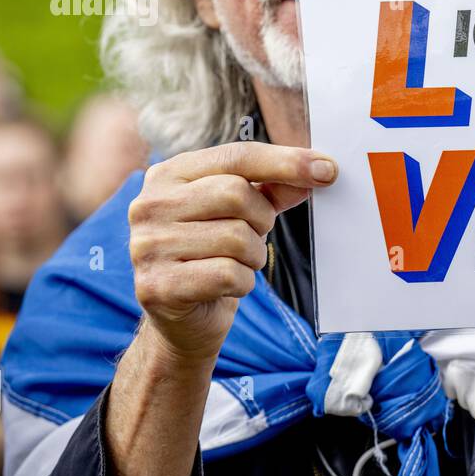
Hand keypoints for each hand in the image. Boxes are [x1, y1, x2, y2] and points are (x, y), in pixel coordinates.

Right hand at [128, 141, 337, 363]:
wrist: (183, 320)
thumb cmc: (214, 255)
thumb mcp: (244, 214)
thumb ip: (275, 189)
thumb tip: (318, 170)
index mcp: (168, 175)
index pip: (236, 156)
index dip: (286, 162)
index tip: (327, 170)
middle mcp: (148, 205)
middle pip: (236, 194)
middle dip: (262, 218)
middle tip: (255, 235)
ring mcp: (146, 246)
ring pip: (236, 237)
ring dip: (253, 256)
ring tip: (236, 263)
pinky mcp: (156, 286)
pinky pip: (227, 275)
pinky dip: (242, 283)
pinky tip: (226, 286)